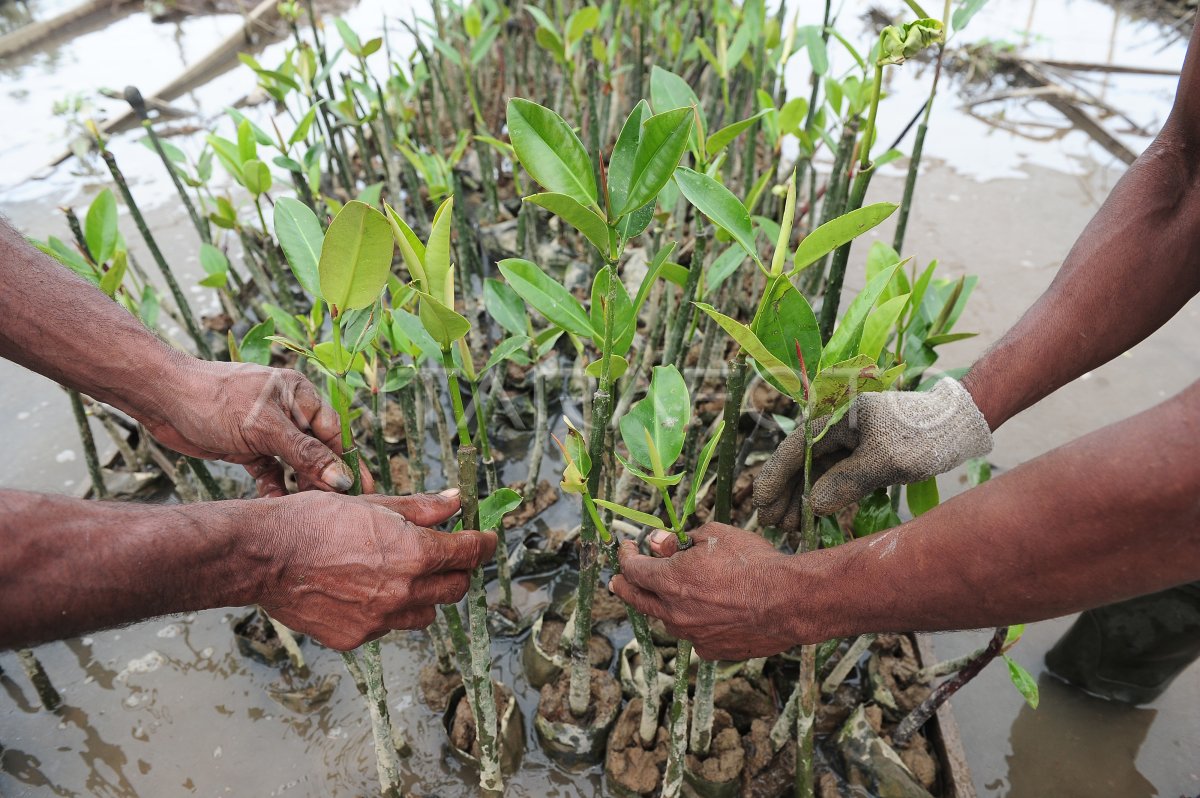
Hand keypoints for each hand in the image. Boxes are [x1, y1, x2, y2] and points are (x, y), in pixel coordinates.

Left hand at [139, 357, 372, 496]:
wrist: (161, 398)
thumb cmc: (214, 400)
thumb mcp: (265, 428)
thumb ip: (305, 454)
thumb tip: (341, 478)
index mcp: (300, 396)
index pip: (334, 433)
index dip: (347, 463)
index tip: (362, 490)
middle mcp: (288, 411)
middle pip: (316, 451)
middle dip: (323, 479)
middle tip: (333, 508)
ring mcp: (267, 430)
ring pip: (293, 464)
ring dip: (297, 486)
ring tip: (302, 510)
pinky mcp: (247, 446)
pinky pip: (270, 470)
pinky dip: (273, 486)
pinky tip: (273, 502)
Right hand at [254, 489, 495, 649]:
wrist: (262, 555)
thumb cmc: (313, 521)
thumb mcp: (373, 502)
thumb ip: (421, 508)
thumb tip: (456, 503)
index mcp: (413, 554)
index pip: (469, 554)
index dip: (483, 544)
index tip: (486, 538)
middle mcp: (403, 592)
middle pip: (455, 589)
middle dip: (457, 570)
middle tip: (448, 555)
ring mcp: (379, 620)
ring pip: (425, 614)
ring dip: (425, 595)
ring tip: (403, 575)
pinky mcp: (356, 638)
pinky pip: (388, 627)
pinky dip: (387, 611)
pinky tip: (366, 591)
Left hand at [609, 523, 806, 659]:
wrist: (789, 600)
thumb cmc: (753, 562)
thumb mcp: (714, 535)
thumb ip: (679, 541)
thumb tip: (658, 542)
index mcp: (669, 581)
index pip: (633, 569)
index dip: (626, 556)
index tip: (627, 547)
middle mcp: (674, 612)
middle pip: (637, 600)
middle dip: (624, 586)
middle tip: (617, 580)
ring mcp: (692, 635)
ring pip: (667, 619)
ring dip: (664, 604)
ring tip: (671, 593)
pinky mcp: (712, 650)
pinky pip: (695, 636)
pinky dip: (695, 623)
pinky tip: (708, 613)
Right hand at [754, 378, 992, 530]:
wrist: (960, 425)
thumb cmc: (924, 436)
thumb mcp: (886, 461)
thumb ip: (848, 482)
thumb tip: (815, 505)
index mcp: (837, 419)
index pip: (794, 449)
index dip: (774, 478)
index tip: (760, 504)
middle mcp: (838, 428)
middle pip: (801, 462)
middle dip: (786, 494)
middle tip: (773, 526)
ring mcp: (851, 441)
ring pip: (817, 472)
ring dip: (803, 498)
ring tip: (791, 527)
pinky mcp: (864, 454)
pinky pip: (835, 476)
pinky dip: (824, 496)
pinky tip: (815, 516)